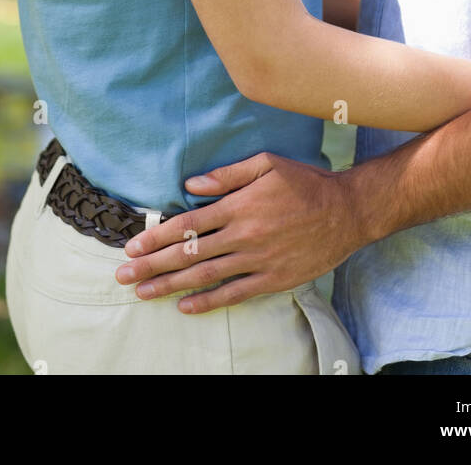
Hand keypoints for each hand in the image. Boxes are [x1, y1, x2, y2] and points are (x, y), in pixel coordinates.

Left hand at [115, 150, 363, 313]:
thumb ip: (227, 176)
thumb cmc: (305, 183)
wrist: (347, 212)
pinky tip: (185, 306)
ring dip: (170, 285)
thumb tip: (190, 186)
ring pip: (205, 276)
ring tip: (143, 293)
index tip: (132, 246)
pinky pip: (235, 294)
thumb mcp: (266, 164)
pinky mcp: (273, 279)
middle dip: (152, 265)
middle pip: (188, 253)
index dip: (156, 237)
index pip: (187, 224)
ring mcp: (258, 260)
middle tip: (124, 274)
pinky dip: (208, 302)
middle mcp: (243, 235)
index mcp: (238, 206)